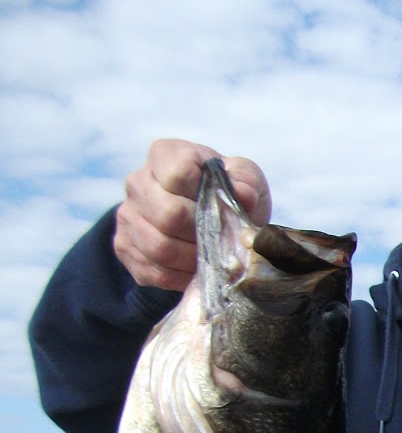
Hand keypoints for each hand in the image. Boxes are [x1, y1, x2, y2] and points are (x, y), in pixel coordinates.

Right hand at [113, 139, 271, 291]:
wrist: (205, 219)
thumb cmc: (226, 193)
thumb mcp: (245, 179)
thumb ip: (246, 181)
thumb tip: (244, 195)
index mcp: (165, 155)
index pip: (178, 173)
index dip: (205, 196)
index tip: (222, 205)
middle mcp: (138, 182)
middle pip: (169, 215)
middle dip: (204, 234)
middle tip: (222, 240)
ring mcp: (127, 215)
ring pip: (159, 247)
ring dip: (194, 258)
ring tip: (212, 255)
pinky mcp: (125, 247)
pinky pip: (155, 271)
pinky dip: (182, 277)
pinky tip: (196, 268)